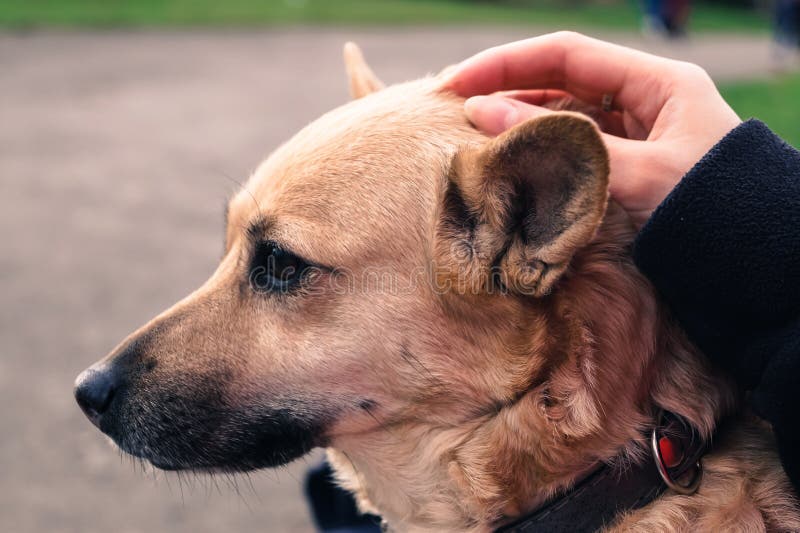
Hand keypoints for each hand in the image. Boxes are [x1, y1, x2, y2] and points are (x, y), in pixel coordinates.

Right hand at [443, 31, 741, 227]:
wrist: (759, 267)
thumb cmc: (710, 212)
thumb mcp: (635, 170)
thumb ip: (560, 143)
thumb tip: (484, 114)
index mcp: (658, 83)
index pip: (566, 54)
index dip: (507, 63)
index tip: (458, 82)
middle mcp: (645, 102)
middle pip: (561, 82)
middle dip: (507, 92)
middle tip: (454, 110)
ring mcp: (637, 135)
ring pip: (566, 118)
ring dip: (521, 126)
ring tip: (474, 138)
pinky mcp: (631, 167)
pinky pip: (576, 151)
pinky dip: (544, 155)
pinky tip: (514, 164)